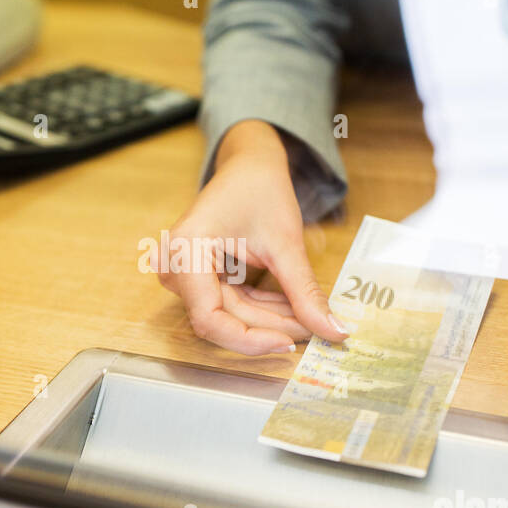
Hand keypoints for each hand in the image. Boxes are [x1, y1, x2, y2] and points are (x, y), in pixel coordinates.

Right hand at [157, 120, 348, 355]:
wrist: (249, 164)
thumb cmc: (259, 187)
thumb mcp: (286, 242)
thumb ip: (304, 291)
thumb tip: (333, 331)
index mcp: (185, 249)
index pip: (209, 317)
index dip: (249, 339)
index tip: (289, 343)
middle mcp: (174, 265)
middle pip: (223, 318)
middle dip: (270, 327)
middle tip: (314, 329)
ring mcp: (183, 273)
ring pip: (229, 316)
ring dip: (269, 320)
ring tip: (308, 318)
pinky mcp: (197, 277)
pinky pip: (230, 305)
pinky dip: (263, 309)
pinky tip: (292, 309)